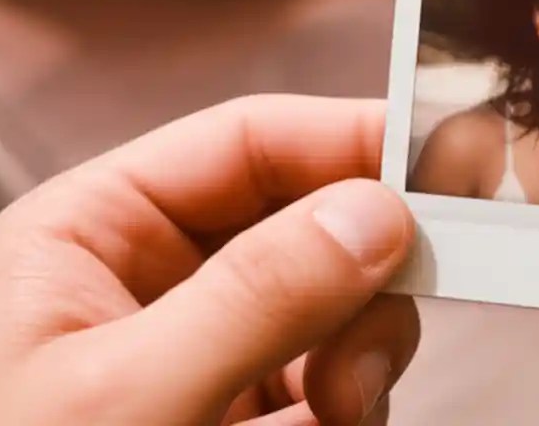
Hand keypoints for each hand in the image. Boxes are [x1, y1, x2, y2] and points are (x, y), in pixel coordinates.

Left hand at [0, 96, 416, 425]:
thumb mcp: (130, 399)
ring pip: (340, 305)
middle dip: (360, 276)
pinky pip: (337, 380)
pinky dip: (351, 408)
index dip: (348, 140)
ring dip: (362, 355)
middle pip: (312, 221)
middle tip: (374, 334)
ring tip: (333, 416)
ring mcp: (209, 350)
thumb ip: (256, 297)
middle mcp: (157, 281)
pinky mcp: (247, 415)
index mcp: (96, 233)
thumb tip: (377, 213)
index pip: (248, 142)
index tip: (441, 165)